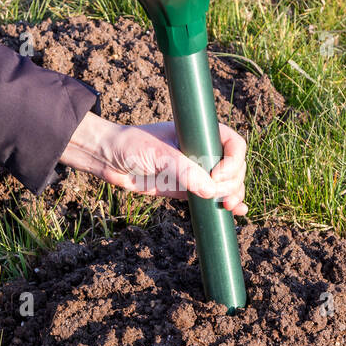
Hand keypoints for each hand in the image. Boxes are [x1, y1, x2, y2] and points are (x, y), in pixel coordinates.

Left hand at [59, 114, 247, 215]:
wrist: (109, 160)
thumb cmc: (131, 146)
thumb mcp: (158, 154)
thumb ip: (183, 170)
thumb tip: (211, 191)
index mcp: (200, 133)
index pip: (233, 143)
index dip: (234, 160)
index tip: (218, 175)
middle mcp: (202, 151)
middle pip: (235, 166)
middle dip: (233, 182)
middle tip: (218, 195)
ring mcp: (197, 171)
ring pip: (229, 183)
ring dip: (234, 195)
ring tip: (227, 206)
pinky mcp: (188, 190)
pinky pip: (213, 197)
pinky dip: (228, 203)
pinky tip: (237, 212)